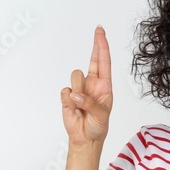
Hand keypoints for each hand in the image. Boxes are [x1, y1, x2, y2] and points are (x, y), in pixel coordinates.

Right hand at [60, 25, 112, 146]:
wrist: (85, 138)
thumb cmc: (98, 126)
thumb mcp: (101, 116)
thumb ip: (90, 103)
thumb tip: (76, 94)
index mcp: (104, 86)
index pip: (103, 62)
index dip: (102, 45)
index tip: (100, 31)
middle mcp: (91, 84)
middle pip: (91, 60)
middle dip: (95, 45)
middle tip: (98, 31)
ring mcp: (79, 89)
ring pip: (75, 76)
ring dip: (79, 91)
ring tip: (81, 107)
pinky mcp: (67, 96)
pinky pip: (65, 92)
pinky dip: (69, 102)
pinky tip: (75, 111)